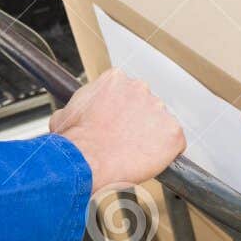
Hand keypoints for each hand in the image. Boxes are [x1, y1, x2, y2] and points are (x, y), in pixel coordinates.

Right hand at [49, 67, 185, 193]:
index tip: (115, 124)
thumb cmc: (74, 142)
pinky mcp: (173, 133)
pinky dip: (166, 154)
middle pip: (145, 105)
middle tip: (124, 140)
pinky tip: (149, 161)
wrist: (87, 161)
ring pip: (160, 124)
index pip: (126, 91)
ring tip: (133, 154)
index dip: (121, 110)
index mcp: (116, 79)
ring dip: (151, 137)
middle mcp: (141, 88)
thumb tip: (69, 115)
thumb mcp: (65, 115)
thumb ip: (77, 108)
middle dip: (137, 121)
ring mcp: (159, 110)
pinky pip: (175, 144)